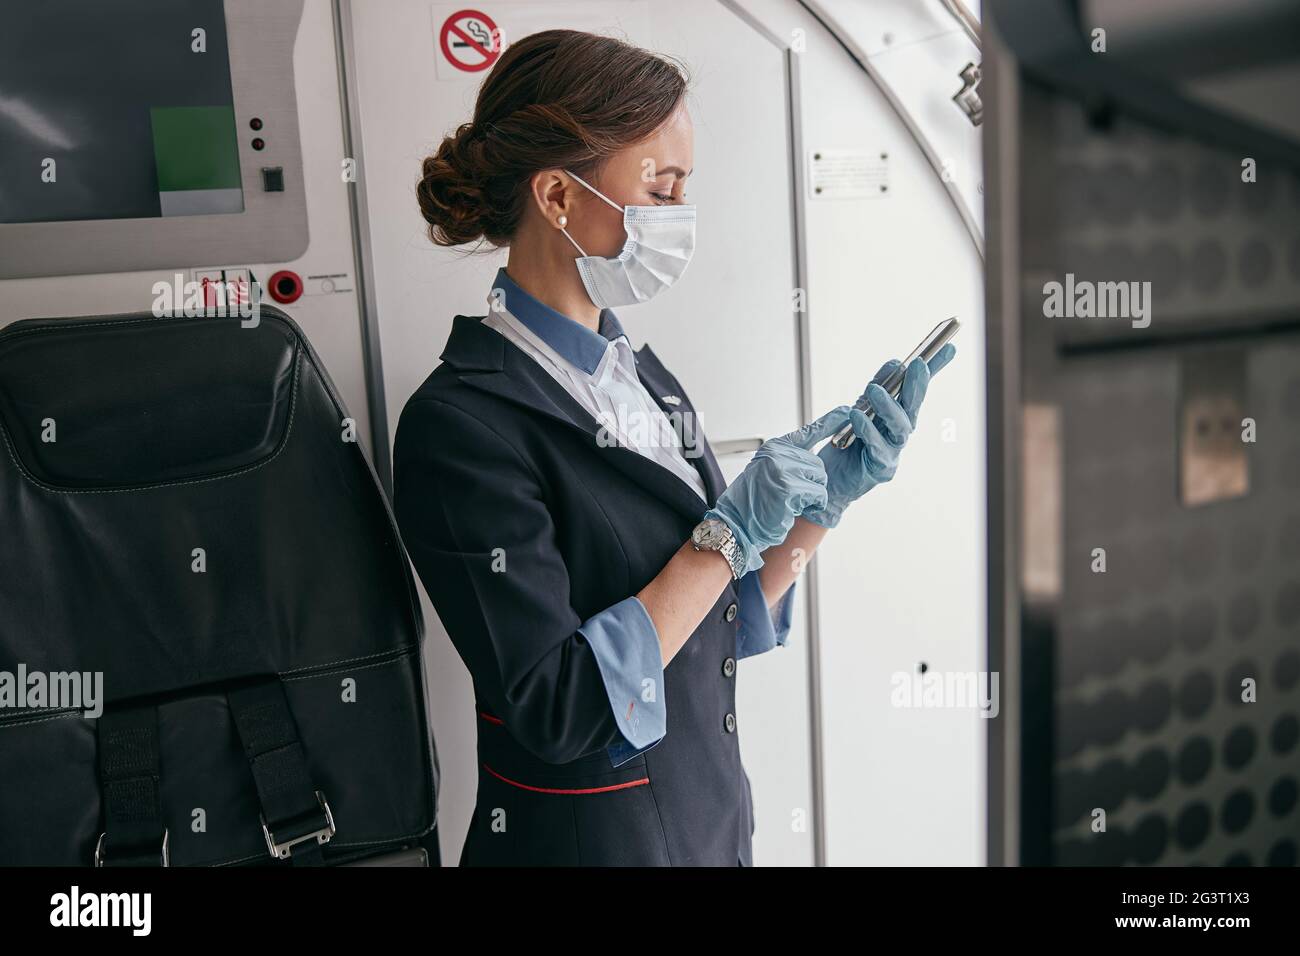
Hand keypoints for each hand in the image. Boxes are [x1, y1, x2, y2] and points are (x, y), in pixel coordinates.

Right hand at [706, 407, 849, 575]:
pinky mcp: (789, 488)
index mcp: (774, 447)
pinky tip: (792, 509)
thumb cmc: (751, 502)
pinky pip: (819, 495)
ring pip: (820, 479)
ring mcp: (783, 469)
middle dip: (813, 483)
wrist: (736, 524)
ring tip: (790, 502)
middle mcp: (778, 453)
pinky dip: (811, 505)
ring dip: (812, 496)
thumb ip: (787, 459)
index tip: (846, 410)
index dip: (830, 422)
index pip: (809, 431)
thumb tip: (812, 457)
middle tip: (793, 495)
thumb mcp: (767, 470)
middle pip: (818, 464)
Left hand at [803, 343, 954, 528]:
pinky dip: (867, 429)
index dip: (935, 368)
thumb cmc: (846, 444)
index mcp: (898, 414)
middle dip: (918, 384)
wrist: (828, 480)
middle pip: (914, 405)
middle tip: (918, 364)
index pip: (917, 387)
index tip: (950, 347)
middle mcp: (900, 430)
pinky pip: (877, 446)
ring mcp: (894, 450)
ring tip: (873, 390)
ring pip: (900, 425)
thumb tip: (896, 363)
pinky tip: (856, 415)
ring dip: (888, 405)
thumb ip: (878, 388)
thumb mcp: (859, 408)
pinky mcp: (882, 468)